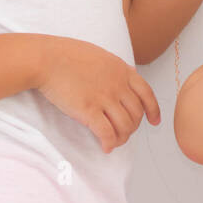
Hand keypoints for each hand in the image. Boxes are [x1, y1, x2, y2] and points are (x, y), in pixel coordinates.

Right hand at [35, 37, 160, 152]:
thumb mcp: (100, 55)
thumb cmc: (67, 54)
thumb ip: (114, 68)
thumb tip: (123, 76)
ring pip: (125, 126)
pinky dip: (109, 143)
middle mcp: (117, 84)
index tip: (154, 121)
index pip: (147, 93)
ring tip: (114, 141)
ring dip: (122, 137)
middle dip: (133, 127)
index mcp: (121, 70)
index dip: (153, 110)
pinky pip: (107, 133)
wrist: (47, 59)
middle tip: (124, 132)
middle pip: (136, 113)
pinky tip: (105, 147)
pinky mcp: (88, 110)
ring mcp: (104, 98)